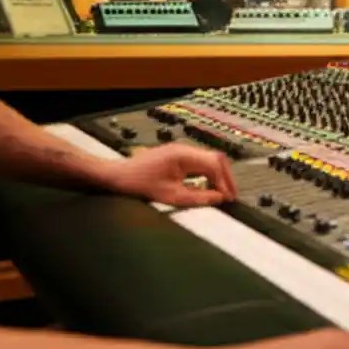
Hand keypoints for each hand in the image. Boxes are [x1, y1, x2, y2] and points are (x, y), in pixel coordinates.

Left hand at [106, 143, 236, 205]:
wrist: (117, 175)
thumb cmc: (139, 184)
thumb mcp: (170, 196)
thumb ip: (198, 197)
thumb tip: (219, 198)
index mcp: (184, 155)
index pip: (214, 165)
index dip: (224, 182)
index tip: (228, 199)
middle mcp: (185, 149)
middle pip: (216, 159)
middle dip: (226, 178)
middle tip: (231, 196)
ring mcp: (181, 151)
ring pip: (210, 160)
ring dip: (218, 175)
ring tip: (223, 193)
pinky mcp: (178, 156)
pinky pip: (200, 162)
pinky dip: (209, 174)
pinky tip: (209, 187)